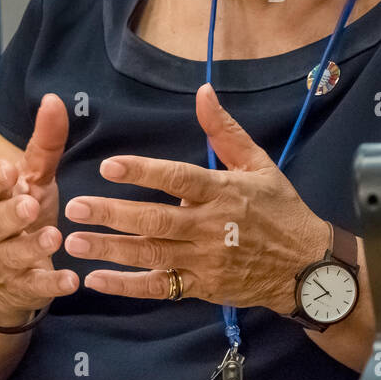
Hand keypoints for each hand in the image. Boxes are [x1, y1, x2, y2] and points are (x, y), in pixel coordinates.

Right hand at [0, 94, 78, 321]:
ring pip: (13, 255)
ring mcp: (6, 262)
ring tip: (53, 237)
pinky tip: (71, 281)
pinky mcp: (23, 288)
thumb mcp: (33, 181)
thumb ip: (44, 145)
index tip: (9, 169)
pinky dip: (52, 284)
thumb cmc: (20, 217)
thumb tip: (53, 98)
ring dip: (31, 246)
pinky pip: (35, 287)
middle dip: (10, 213)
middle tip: (29, 204)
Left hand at [63, 83, 331, 315]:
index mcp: (223, 191)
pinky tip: (96, 280)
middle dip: (112, 213)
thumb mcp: (259, 164)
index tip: (108, 166)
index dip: (142, 172)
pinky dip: (127, 286)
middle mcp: (210, 226)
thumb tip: (203, 92)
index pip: (177, 179)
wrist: (306, 265)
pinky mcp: (201, 286)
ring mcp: (204, 260)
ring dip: (110, 249)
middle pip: (155, 219)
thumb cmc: (280, 209)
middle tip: (74, 207)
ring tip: (74, 242)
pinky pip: (160, 287)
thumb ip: (224, 130)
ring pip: (151, 254)